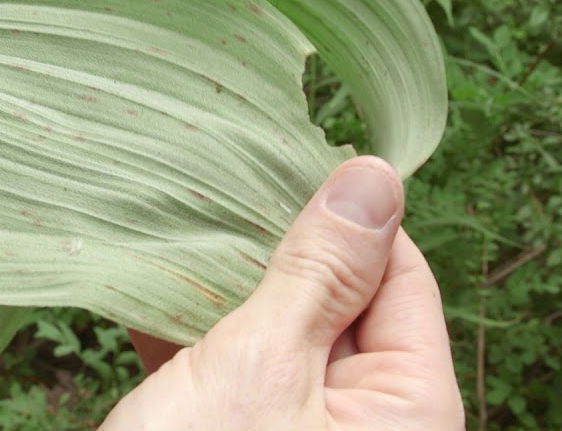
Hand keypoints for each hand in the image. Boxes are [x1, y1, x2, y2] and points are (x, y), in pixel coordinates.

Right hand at [105, 156, 463, 430]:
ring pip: (280, 333)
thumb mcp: (261, 365)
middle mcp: (370, 424)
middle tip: (220, 182)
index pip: (402, 274)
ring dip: (229, 285)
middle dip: (278, 246)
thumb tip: (376, 178)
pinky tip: (152, 293)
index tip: (286, 158)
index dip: (348, 214)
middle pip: (343, 301)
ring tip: (179, 226)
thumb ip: (320, 271)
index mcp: (409, 408)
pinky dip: (198, 334)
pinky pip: (238, 373)